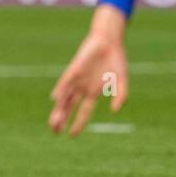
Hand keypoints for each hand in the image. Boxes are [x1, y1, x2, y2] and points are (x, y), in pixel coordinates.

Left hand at [49, 5, 128, 135]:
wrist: (109, 41)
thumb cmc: (116, 61)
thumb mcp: (122, 81)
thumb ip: (121, 95)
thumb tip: (115, 110)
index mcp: (93, 92)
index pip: (83, 112)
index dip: (78, 124)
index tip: (72, 135)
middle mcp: (82, 88)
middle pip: (69, 107)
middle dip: (62, 120)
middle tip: (55, 132)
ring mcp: (77, 79)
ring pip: (65, 98)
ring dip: (59, 110)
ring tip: (53, 123)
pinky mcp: (75, 69)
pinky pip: (66, 81)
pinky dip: (61, 90)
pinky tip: (55, 98)